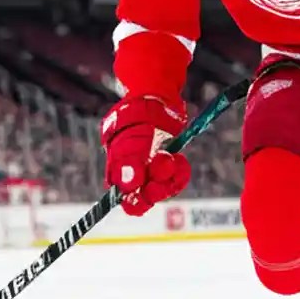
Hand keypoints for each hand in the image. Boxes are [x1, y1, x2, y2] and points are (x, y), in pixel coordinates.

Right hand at [100, 96, 190, 215]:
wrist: (155, 97)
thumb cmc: (138, 117)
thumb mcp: (133, 139)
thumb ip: (130, 162)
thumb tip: (128, 185)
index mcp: (119, 171)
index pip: (126, 200)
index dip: (137, 201)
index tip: (147, 189)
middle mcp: (135, 174)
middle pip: (147, 198)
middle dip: (159, 187)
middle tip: (166, 164)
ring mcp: (152, 170)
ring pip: (164, 189)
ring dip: (172, 177)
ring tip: (176, 159)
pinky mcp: (167, 164)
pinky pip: (176, 178)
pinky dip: (180, 171)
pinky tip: (181, 160)